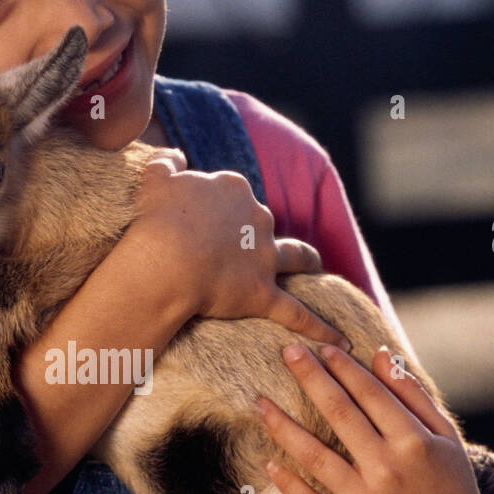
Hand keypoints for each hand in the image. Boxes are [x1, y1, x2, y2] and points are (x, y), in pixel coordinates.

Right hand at [134, 154, 350, 347]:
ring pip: (296, 256)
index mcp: (233, 188)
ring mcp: (264, 256)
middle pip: (262, 222)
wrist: (165, 260)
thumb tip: (176, 155)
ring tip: (315, 267)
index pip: (233, 193)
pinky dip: (318, 326)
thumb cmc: (157, 220)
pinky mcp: (263, 294)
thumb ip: (166, 161)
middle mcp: (257, 218)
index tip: (201, 220)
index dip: (217, 207)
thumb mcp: (156, 179)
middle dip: (256, 232)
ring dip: (307, 261)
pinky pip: (296, 313)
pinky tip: (337, 339)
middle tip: (238, 249)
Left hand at [255, 343, 493, 493]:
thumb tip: (380, 354)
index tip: (321, 348)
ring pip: (315, 456)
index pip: (370, 394)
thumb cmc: (449, 483)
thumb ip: (412, 395)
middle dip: (311, 378)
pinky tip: (269, 462)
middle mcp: (388, 470)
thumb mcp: (444, 436)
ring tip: (260, 403)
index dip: (343, 368)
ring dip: (283, 426)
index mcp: (414, 443)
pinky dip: (288, 484)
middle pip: (339, 414)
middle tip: (287, 352)